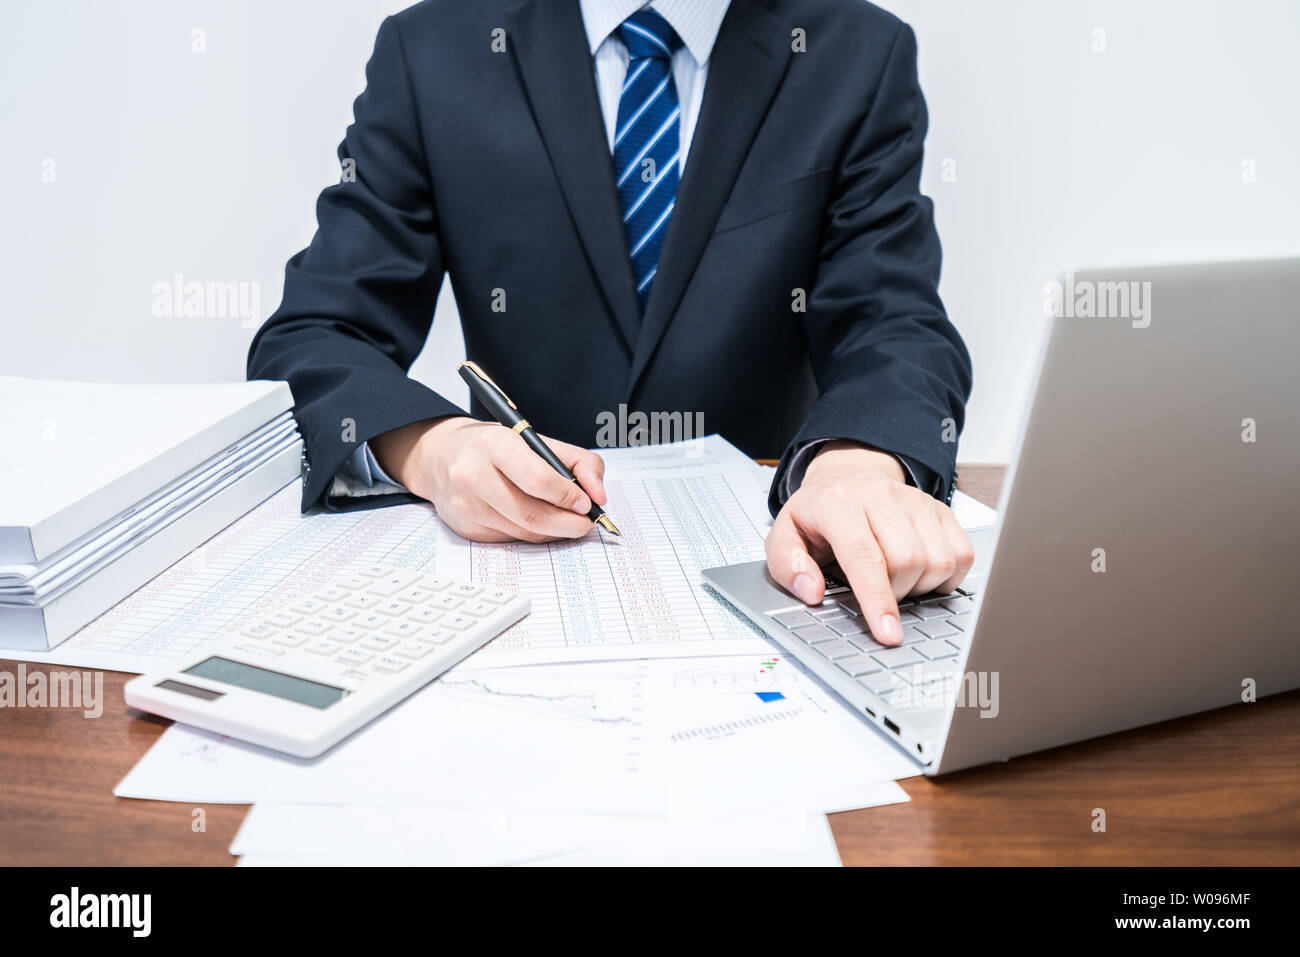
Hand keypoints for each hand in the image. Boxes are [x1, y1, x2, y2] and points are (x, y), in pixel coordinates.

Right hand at [369, 416, 607, 542]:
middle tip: (584, 524)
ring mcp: (466, 505)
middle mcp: (473, 475)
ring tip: (567, 523)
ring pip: (523, 531)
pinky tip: (536, 522)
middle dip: (567, 524)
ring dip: (552, 532)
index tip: (586, 503)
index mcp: (494, 445)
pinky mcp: (465, 528)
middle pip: (531, 514)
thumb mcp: (535, 439)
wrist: (442, 456)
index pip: (538, 480)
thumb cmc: (494, 447)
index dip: (567, 496)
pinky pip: (510, 539)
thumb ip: (578, 461)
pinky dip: (530, 534)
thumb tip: (598, 496)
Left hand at [764, 441, 973, 645]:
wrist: (845, 478)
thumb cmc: (816, 516)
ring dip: (921, 586)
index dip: (877, 599)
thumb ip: (787, 566)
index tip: (887, 633)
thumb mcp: (784, 537)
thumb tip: (811, 592)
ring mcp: (915, 500)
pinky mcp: (939, 508)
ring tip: (896, 581)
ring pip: (938, 559)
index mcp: (838, 504)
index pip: (864, 556)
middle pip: (907, 560)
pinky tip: (921, 575)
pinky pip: (962, 554)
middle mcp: (881, 496)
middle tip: (877, 593)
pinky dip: (946, 577)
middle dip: (895, 594)